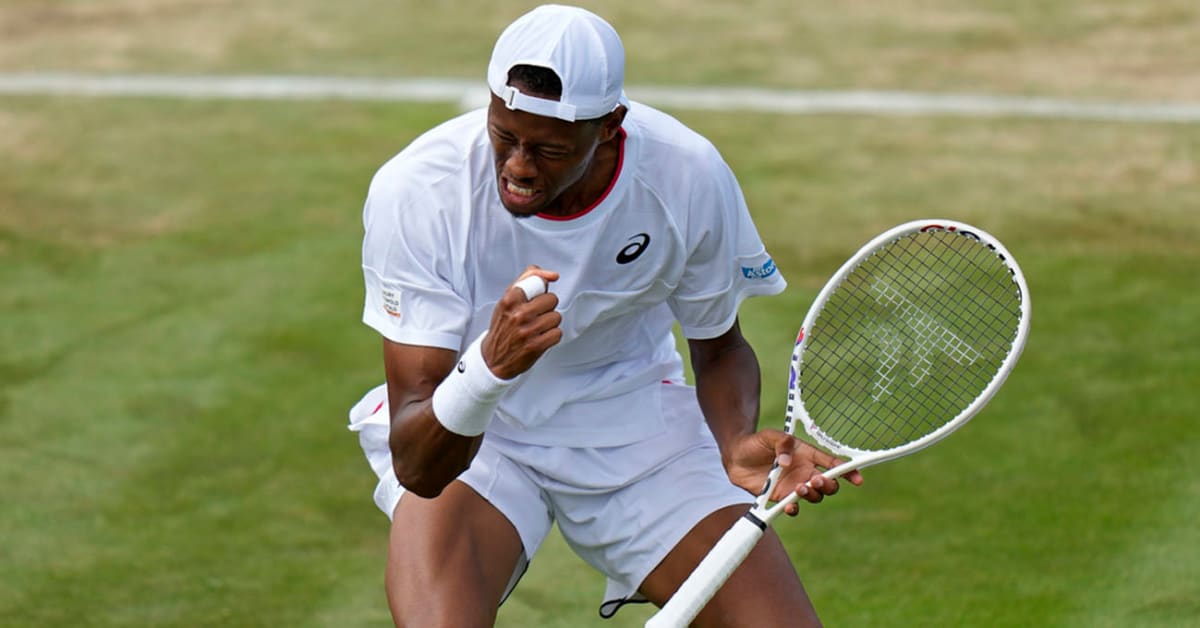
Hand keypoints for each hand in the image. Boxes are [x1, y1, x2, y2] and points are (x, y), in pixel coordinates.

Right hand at [481, 266, 562, 378]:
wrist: (493, 359)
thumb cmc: (503, 327)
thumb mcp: (507, 300)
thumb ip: (526, 280)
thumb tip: (551, 275)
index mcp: (510, 300)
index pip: (539, 282)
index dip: (542, 290)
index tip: (539, 296)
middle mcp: (518, 314)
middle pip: (552, 299)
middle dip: (546, 307)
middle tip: (536, 315)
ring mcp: (528, 330)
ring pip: (556, 317)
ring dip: (549, 323)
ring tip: (537, 328)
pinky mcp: (536, 346)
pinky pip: (557, 333)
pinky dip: (551, 336)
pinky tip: (540, 338)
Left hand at [723, 429, 863, 515]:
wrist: (735, 456)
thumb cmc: (756, 442)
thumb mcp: (769, 435)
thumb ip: (781, 443)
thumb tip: (787, 462)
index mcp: (807, 455)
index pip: (832, 463)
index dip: (847, 471)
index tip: (858, 479)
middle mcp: (804, 472)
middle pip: (828, 484)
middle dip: (829, 485)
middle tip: (816, 480)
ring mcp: (793, 486)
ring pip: (814, 496)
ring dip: (812, 495)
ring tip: (800, 488)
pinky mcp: (780, 497)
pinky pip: (794, 507)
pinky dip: (794, 509)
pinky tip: (790, 506)